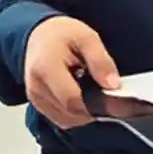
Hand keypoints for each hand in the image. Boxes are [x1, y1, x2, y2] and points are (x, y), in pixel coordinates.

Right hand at [23, 15, 120, 129]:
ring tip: (95, 92)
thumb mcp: (87, 38)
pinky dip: (76, 113)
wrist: (39, 35)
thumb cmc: (62, 34)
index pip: (72, 99)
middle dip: (94, 108)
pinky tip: (84, 97)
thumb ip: (101, 61)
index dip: (97, 104)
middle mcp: (36, 86)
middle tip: (111, 96)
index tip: (117, 100)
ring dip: (85, 112)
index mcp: (46, 67)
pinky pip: (61, 118)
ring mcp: (35, 97)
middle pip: (70, 112)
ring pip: (66, 119)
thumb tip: (114, 85)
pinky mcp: (38, 104)